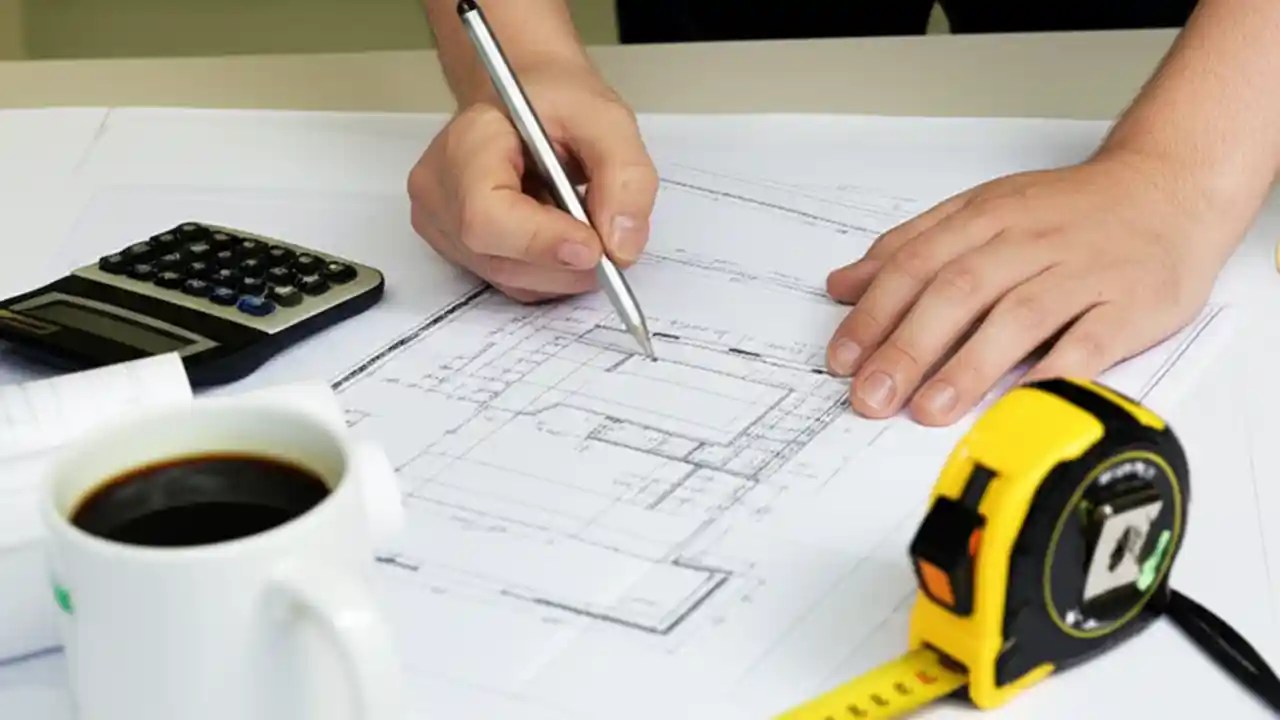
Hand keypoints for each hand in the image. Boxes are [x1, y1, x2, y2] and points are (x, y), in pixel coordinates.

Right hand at [407, 59, 658, 302]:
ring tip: (586, 227)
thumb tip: (622, 246)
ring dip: (563, 270)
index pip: (486, 216)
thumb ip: (625, 177)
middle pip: (499, 258)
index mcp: (466, 145)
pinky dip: (551, 272)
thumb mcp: (606, 119)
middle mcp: (440, 191)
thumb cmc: (555, 100)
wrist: (527, 97)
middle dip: (566, 263)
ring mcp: (443, 225)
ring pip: (510, 279)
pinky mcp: (459, 249)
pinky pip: (513, 282)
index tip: (595, 248)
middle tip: (611, 245)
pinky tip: (564, 236)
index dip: (542, 242)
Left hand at [823, 151, 1230, 425]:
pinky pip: (1093, 339)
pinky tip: (1023, 400)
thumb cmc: (1067, 211)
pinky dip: (1058, 370)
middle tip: (872, 395)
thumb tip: (842, 285)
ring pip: (1018, 316)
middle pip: (959, 291)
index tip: (843, 359)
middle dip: (908, 347)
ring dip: (969, 365)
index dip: (875, 314)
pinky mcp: (1131, 302)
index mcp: (987, 218)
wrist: (1168, 187)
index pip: (916, 265)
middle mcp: (1029, 241)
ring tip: (929, 408)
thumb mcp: (981, 211)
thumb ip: (910, 247)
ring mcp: (1082, 271)